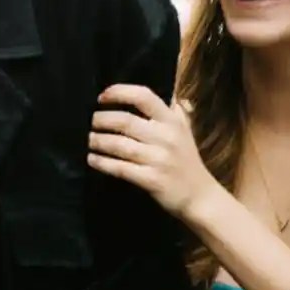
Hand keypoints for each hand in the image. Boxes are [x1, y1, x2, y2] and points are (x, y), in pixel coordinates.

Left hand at [88, 84, 221, 218]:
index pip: (144, 97)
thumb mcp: (187, 132)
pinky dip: (103, 163)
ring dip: (98, 141)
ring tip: (88, 140)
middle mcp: (166, 137)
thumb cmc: (188, 162)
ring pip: (120, 145)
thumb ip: (177, 112)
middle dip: (101, 120)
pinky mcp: (151, 180)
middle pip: (125, 121)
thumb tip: (172, 95)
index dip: (119, 92)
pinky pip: (120, 168)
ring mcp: (159, 159)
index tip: (102, 97)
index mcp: (172, 122)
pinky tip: (92, 159)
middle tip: (90, 122)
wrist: (200, 197)